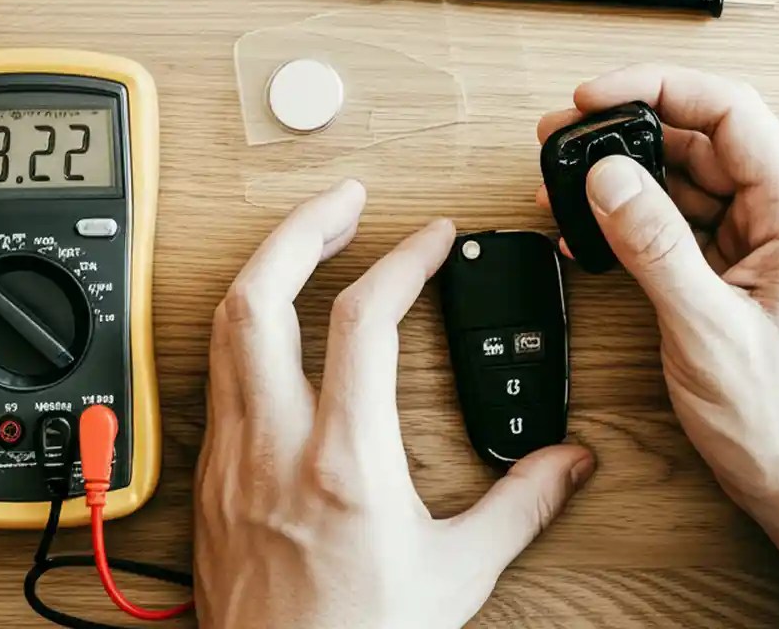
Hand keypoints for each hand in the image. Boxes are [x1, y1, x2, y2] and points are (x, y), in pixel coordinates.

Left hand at [195, 180, 594, 628]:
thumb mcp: (456, 576)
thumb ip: (521, 508)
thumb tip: (568, 465)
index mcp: (343, 464)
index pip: (363, 321)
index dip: (404, 260)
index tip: (433, 238)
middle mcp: (273, 448)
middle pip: (258, 298)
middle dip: (300, 229)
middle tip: (344, 202)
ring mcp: (230, 459)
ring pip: (223, 330)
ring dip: (266, 270)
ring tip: (308, 244)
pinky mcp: (210, 479)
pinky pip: (216, 376)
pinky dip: (246, 328)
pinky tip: (277, 329)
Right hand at [536, 64, 778, 524]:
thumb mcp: (706, 328)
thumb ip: (654, 244)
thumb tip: (608, 176)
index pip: (731, 113)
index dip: (659, 89)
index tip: (595, 96)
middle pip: (702, 143)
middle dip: (628, 135)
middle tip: (562, 138)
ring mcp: (764, 247)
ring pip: (687, 184)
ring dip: (625, 183)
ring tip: (563, 188)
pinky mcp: (739, 275)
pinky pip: (682, 228)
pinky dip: (636, 226)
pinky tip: (590, 234)